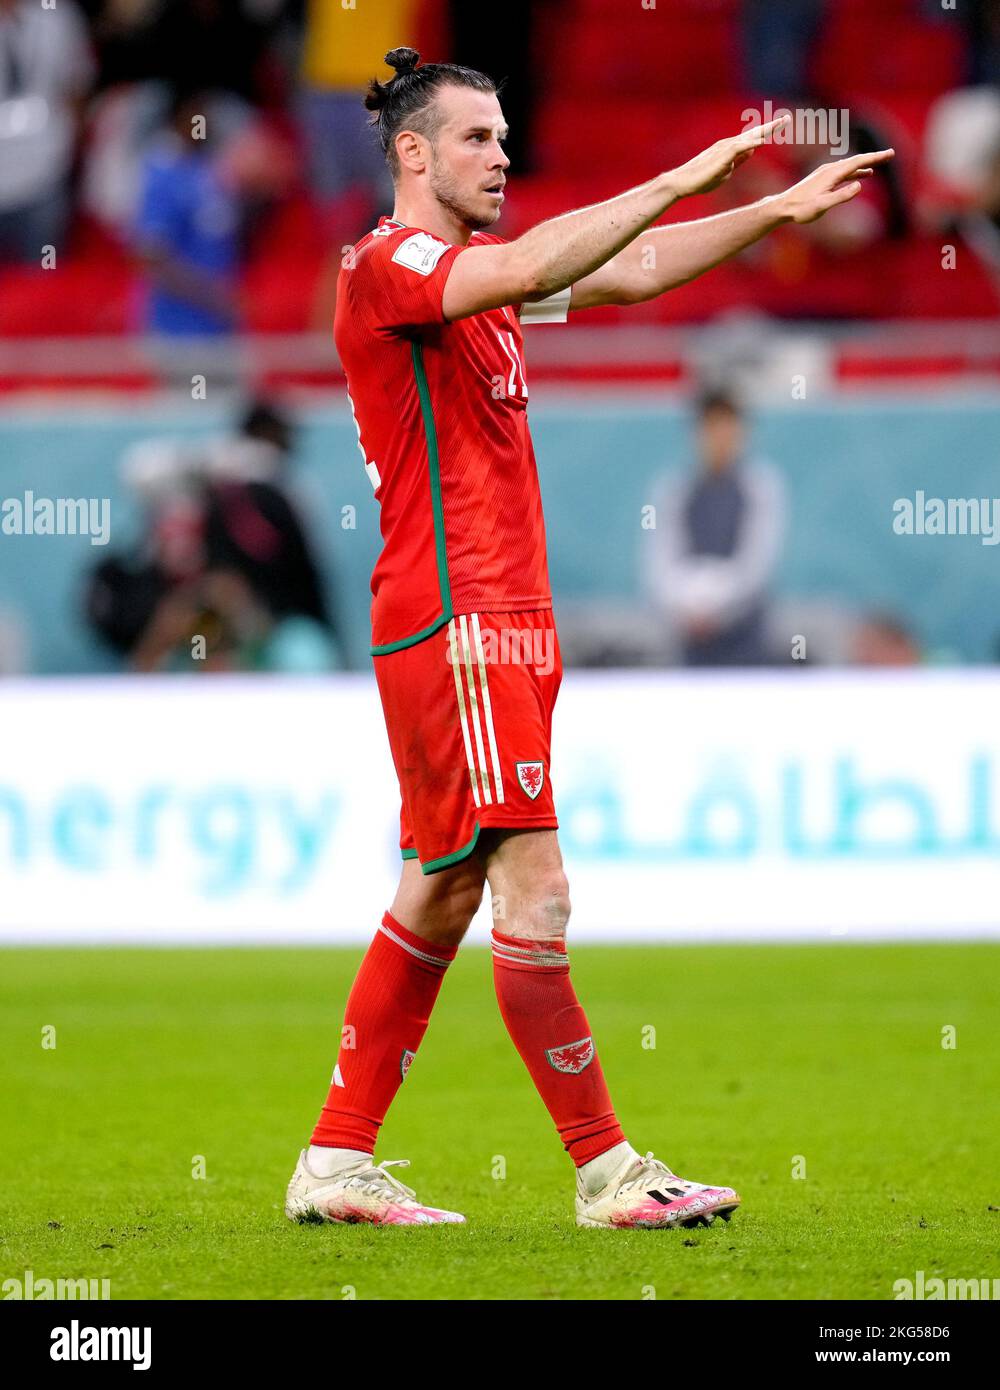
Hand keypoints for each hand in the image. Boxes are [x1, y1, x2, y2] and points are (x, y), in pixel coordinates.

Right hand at [668, 116, 790, 197]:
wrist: (683, 183)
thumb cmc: (701, 179)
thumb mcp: (726, 171)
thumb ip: (739, 160)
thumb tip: (752, 150)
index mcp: (730, 149)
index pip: (752, 138)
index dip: (767, 132)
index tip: (781, 126)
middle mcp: (729, 144)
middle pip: (753, 133)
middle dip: (770, 126)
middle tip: (787, 119)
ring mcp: (724, 149)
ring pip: (748, 137)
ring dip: (764, 131)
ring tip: (779, 125)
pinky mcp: (720, 157)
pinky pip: (738, 148)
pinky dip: (750, 143)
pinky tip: (762, 141)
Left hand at [775, 148, 895, 224]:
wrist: (783, 207)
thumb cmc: (802, 209)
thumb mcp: (823, 206)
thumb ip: (841, 196)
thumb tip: (860, 185)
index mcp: (832, 174)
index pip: (859, 162)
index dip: (875, 157)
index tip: (890, 153)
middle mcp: (829, 169)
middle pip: (856, 160)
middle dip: (874, 158)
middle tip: (890, 154)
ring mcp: (825, 173)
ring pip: (850, 166)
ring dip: (865, 164)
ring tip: (878, 165)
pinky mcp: (822, 178)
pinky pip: (843, 172)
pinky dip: (855, 171)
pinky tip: (861, 176)